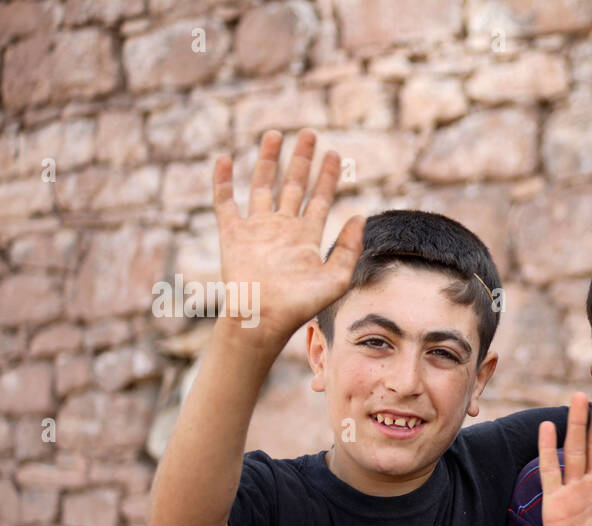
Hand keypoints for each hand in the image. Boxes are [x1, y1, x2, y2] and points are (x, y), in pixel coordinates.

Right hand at [211, 129, 363, 346]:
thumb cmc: (300, 305)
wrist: (263, 318)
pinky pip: (225, 202)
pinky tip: (225, 158)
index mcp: (307, 237)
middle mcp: (282, 228)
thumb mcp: (336, 279)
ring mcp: (257, 229)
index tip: (335, 153)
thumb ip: (350, 248)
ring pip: (262, 185)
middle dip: (302, 159)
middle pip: (294, 185)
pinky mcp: (232, 234)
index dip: (328, 176)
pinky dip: (223, 181)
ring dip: (268, 160)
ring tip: (274, 134)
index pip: (320, 198)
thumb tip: (361, 215)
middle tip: (309, 133)